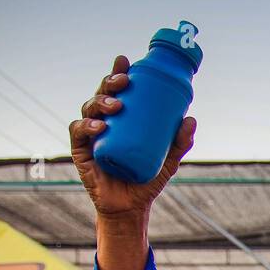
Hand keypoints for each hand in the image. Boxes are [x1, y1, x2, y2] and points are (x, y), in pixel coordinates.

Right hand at [70, 55, 195, 220]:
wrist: (132, 208)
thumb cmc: (148, 180)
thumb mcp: (168, 161)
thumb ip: (180, 142)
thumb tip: (191, 119)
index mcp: (121, 120)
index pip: (117, 91)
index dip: (118, 73)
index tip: (126, 61)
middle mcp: (103, 122)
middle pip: (101, 94)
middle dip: (110, 83)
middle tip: (124, 81)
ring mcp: (90, 136)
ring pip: (89, 109)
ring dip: (100, 102)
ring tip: (116, 106)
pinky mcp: (81, 151)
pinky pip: (78, 132)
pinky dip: (87, 125)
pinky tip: (99, 126)